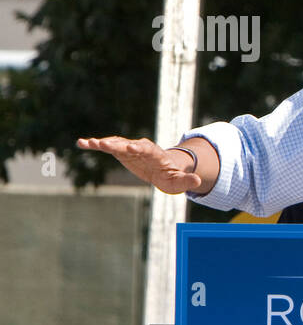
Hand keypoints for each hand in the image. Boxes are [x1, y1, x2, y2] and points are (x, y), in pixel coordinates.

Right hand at [77, 135, 201, 193]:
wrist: (165, 169)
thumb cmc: (173, 177)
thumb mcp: (181, 182)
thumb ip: (188, 180)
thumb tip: (198, 180)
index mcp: (156, 155)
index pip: (148, 150)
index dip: (140, 148)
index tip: (132, 147)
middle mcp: (141, 148)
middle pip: (128, 144)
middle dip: (117, 144)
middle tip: (104, 143)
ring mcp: (130, 148)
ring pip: (116, 144)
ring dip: (103, 143)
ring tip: (88, 142)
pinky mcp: (121, 151)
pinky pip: (107, 147)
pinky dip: (96, 145)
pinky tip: (81, 143)